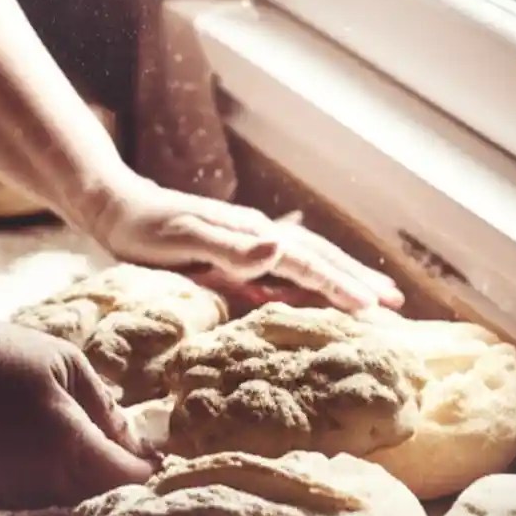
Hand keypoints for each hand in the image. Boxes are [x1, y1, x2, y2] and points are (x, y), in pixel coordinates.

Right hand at [0, 314, 156, 509]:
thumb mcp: (64, 363)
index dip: (149, 468)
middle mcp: (45, 482)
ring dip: (84, 477)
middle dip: (118, 474)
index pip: (128, 477)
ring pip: (67, 497)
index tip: (159, 453)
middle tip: (128, 445)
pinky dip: (51, 477)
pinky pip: (36, 493)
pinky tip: (42, 445)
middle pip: (100, 493)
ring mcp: (13, 492)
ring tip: (84, 440)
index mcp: (71, 448)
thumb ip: (105, 408)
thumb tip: (134, 441)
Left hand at [90, 175, 404, 311]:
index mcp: (252, 234)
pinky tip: (324, 291)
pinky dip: (316, 279)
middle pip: (320, 258)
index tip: (373, 307)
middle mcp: (259, 236)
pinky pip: (289, 269)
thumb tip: (279, 247)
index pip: (305, 264)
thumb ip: (228, 246)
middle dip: (358, 281)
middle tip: (398, 304)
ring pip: (310, 260)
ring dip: (345, 277)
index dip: (339, 285)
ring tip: (378, 296)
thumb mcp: (182, 237)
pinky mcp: (240, 253)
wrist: (117, 208)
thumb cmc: (145, 229)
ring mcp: (252, 243)